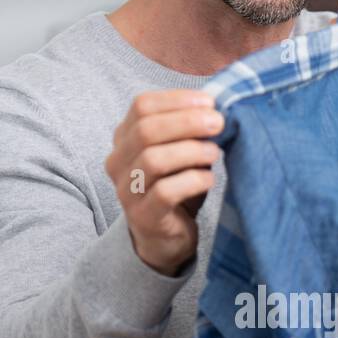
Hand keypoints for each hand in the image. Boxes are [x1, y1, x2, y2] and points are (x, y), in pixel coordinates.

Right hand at [104, 90, 223, 276]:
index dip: (177, 100)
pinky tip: (209, 178)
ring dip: (191, 151)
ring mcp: (127, 190)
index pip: (142, 106)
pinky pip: (166, 192)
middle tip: (218, 122)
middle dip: (187, 122)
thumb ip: (190, 129)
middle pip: (146, 130)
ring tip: (215, 152)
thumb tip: (216, 109)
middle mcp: (118, 162)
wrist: (164, 237)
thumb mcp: (181, 151)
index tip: (209, 102)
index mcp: (124, 138)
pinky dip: (192, 181)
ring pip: (154, 160)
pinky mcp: (143, 216)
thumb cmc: (176, 186)